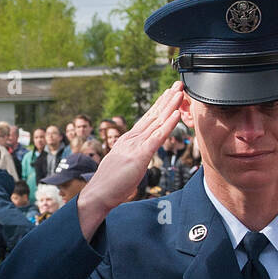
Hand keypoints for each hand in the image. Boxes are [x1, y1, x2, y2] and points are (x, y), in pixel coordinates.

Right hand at [74, 81, 184, 238]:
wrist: (98, 194)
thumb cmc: (110, 184)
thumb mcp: (124, 164)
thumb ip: (133, 155)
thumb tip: (139, 155)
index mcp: (128, 140)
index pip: (147, 119)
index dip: (159, 105)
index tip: (168, 94)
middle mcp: (132, 138)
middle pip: (153, 115)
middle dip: (167, 99)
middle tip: (178, 84)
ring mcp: (135, 145)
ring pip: (157, 122)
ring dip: (170, 106)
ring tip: (180, 92)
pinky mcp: (139, 156)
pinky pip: (157, 138)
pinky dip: (168, 125)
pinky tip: (176, 115)